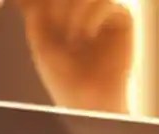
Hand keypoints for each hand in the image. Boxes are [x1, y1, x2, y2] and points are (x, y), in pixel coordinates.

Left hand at [17, 0, 134, 113]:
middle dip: (59, 4)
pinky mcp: (122, 18)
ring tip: (71, 37)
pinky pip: (107, 3)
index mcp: (65, 10)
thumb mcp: (40, 42)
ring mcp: (104, 11)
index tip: (38, 15)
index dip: (45, 2)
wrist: (88, 100)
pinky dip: (92, 17)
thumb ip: (36, 14)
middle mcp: (85, 8)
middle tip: (55, 25)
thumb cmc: (64, 77)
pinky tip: (87, 36)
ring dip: (75, 10)